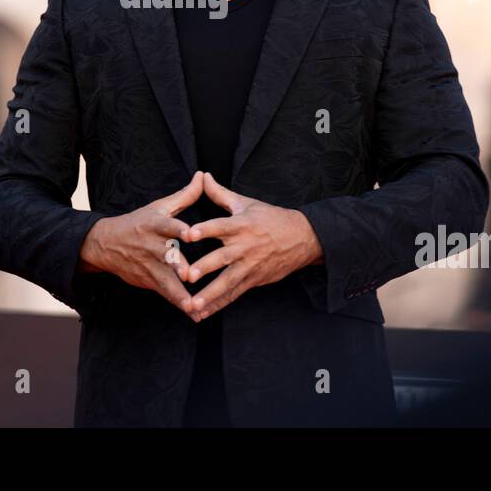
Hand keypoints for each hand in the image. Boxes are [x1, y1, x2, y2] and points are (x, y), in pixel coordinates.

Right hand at [79, 171, 202, 315]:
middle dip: (178, 266)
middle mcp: (152, 245)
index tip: (192, 234)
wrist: (106, 244)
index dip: (179, 229)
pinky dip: (177, 302)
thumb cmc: (139, 222)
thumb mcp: (160, 207)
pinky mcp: (148, 280)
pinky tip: (192, 312)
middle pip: (166, 256)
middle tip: (191, 275)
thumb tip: (204, 175)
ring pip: (165, 280)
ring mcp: (149, 265)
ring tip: (193, 305)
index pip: (168, 225)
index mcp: (156, 224)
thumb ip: (185, 195)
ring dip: (179, 293)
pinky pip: (164, 293)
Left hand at [178, 171, 321, 321]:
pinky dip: (218, 304)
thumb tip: (202, 176)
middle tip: (187, 276)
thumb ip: (220, 194)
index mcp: (241, 225)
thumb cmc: (270, 218)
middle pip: (222, 258)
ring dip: (210, 294)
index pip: (220, 226)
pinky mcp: (254, 280)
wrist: (302, 239)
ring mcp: (249, 266)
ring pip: (228, 282)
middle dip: (205, 268)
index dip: (204, 229)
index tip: (188, 234)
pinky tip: (202, 313)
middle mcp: (244, 246)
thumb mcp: (246, 203)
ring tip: (193, 304)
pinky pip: (234, 294)